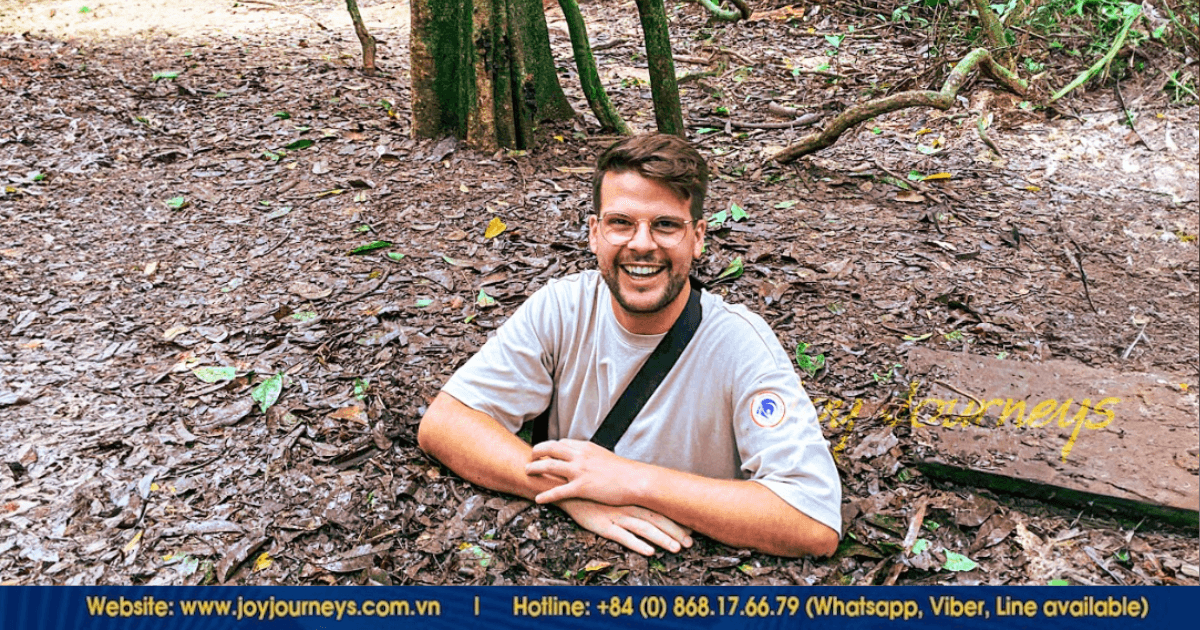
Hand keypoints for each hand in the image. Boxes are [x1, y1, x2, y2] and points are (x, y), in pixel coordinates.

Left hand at [526, 439, 639, 505]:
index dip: (550, 446)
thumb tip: (587, 459)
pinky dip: (546, 495)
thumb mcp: (605, 457)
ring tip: (526, 472)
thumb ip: (592, 456)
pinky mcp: (581, 487)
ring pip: (549, 466)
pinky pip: (558, 491)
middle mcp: (580, 456)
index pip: (561, 442)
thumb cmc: (625, 471)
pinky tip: (538, 499)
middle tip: (529, 456)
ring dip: (534, 468)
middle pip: (550, 449)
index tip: (544, 451)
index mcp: (586, 447)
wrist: (636, 481)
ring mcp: (579, 471)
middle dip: (537, 451)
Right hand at [557, 499, 692, 555]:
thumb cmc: (592, 490)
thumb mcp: (614, 492)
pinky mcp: (603, 525)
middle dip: (675, 532)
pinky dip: (638, 544)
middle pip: (657, 520)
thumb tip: (646, 503)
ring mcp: (616, 516)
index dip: (675, 520)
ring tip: (676, 549)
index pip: (659, 510)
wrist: (566, 486)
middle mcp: (628, 506)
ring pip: (645, 529)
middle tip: (690, 543)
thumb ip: (629, 498)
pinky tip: (649, 551)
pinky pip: (624, 537)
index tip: (690, 529)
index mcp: (632, 498)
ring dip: (662, 539)